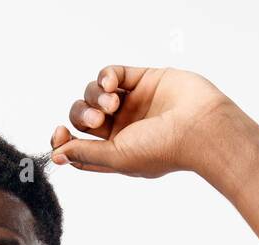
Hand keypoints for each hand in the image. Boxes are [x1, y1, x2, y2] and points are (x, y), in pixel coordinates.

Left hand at [49, 65, 240, 177]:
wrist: (201, 126)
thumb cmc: (164, 149)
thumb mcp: (118, 158)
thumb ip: (85, 154)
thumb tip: (57, 156)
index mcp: (116, 151)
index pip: (79, 144)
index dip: (64, 140)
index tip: (59, 135)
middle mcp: (122, 127)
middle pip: (83, 117)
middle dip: (82, 115)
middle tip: (97, 118)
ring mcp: (132, 103)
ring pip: (94, 93)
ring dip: (95, 96)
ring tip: (112, 103)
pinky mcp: (142, 79)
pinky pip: (112, 73)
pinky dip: (106, 76)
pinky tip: (112, 84)